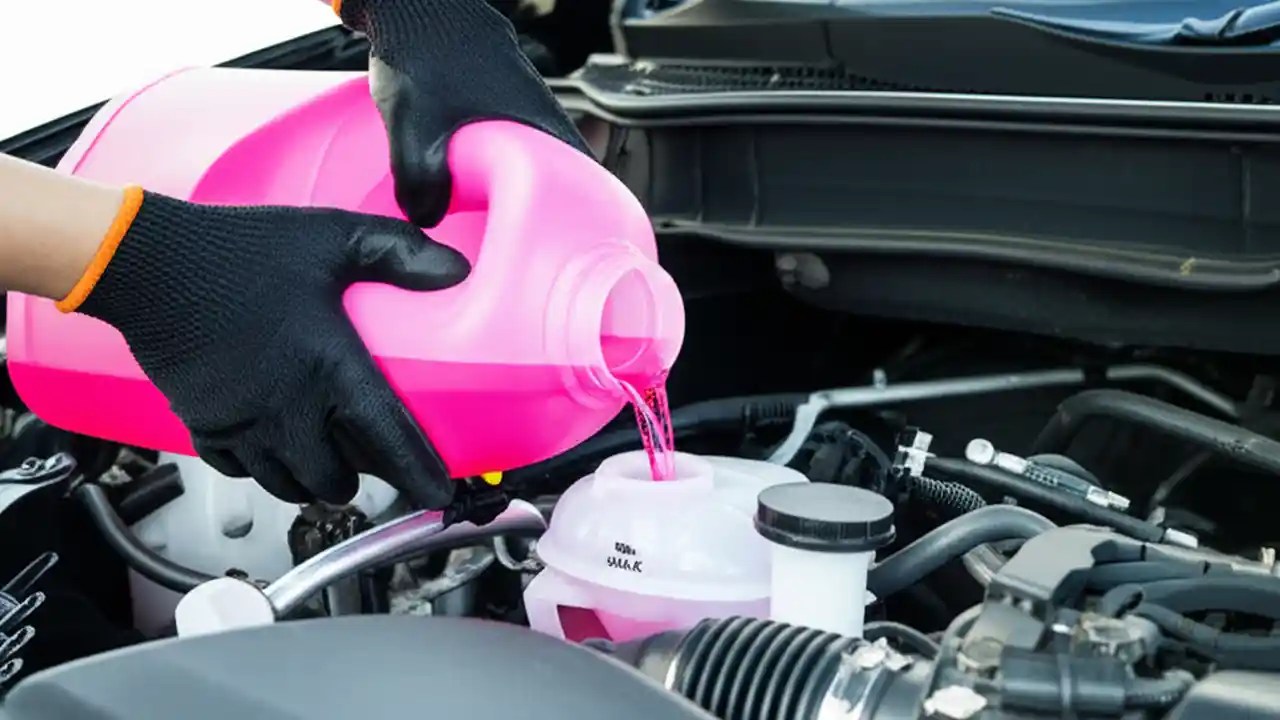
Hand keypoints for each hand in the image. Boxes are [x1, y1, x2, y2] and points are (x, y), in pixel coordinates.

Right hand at [72, 190, 469, 507]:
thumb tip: (456, 269)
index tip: (438, 496)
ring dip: (312, 482)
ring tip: (326, 462)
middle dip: (358, 480)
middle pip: (334, 479)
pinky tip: (273, 449)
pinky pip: (240, 472)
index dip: (418, 474)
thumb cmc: (240, 250)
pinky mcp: (203, 426)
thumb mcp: (332, 239)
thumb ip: (397, 252)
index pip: (388, 439)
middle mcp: (287, 409)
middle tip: (372, 463)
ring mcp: (242, 424)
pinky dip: (263, 470)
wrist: (146, 263)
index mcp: (328, 369)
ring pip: (288, 485)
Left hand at [336, 0, 591, 226]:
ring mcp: (518, 98)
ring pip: (530, 151)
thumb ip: (421, 185)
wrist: (410, 6)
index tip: (578, 238)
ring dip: (518, 180)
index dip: (586, 210)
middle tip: (532, 233)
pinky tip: (469, 170)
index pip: (583, 175)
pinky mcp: (495, 91)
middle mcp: (538, 110)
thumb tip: (427, 218)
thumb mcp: (416, 133)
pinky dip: (498, 157)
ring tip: (498, 210)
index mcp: (540, 122)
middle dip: (547, 202)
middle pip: (558, 168)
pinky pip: (507, 134)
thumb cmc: (424, 55)